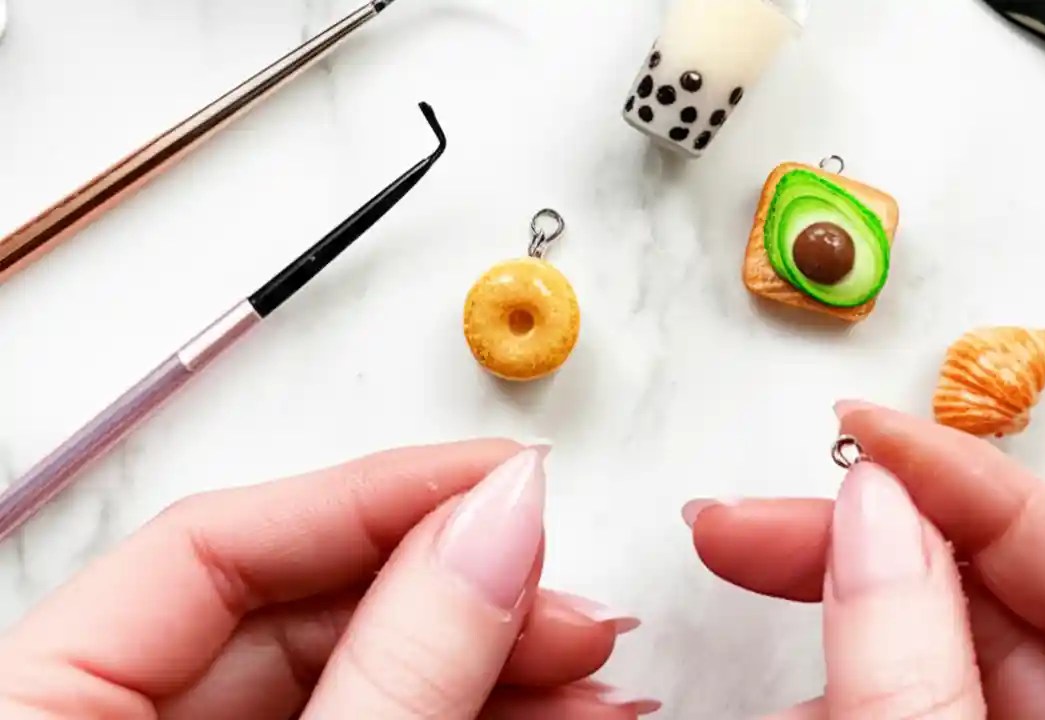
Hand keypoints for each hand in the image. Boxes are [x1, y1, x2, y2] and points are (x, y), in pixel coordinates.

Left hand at [0, 440, 657, 718]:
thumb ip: (398, 670)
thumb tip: (495, 523)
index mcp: (41, 712)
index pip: (209, 545)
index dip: (374, 493)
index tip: (502, 475)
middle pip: (296, 610)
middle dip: (459, 589)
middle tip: (563, 587)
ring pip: (355, 679)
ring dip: (488, 659)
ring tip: (589, 665)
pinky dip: (469, 718)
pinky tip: (552, 711)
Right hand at [686, 401, 1044, 718]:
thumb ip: (914, 672)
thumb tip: (875, 515)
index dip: (979, 485)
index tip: (860, 437)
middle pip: (1011, 607)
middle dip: (868, 546)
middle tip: (746, 523)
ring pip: (948, 665)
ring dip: (839, 628)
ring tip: (750, 618)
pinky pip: (917, 712)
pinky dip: (845, 696)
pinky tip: (789, 701)